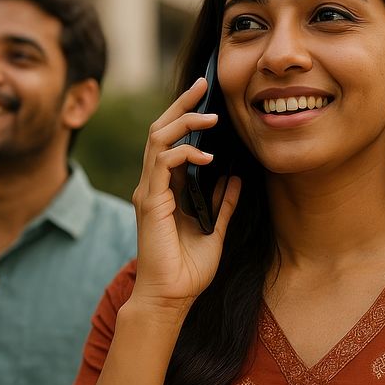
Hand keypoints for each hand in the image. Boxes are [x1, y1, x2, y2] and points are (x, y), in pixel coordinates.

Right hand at [130, 78, 240, 313]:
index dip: (186, 116)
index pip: (172, 141)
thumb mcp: (215, 231)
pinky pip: (162, 164)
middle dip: (181, 105)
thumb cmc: (188, 271)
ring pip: (158, 139)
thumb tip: (236, 179)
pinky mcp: (150, 202)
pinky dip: (184, 153)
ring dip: (184, 122)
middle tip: (203, 85)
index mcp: (166, 190)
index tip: (207, 98)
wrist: (170, 298)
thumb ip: (223, 204)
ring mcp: (149, 192)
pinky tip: (207, 157)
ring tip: (211, 117)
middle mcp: (153, 185)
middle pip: (160, 130)